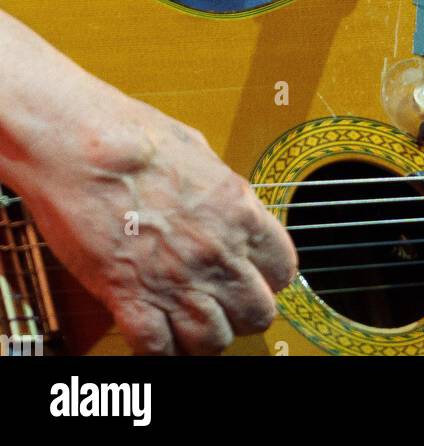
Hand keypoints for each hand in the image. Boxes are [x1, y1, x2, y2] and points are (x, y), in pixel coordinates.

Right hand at [17, 81, 296, 354]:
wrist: (79, 146)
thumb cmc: (132, 136)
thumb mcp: (198, 151)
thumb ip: (220, 189)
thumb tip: (227, 203)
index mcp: (238, 211)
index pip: (282, 269)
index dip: (269, 276)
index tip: (254, 277)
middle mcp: (216, 252)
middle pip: (257, 314)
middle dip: (242, 312)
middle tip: (223, 304)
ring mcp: (176, 280)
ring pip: (212, 341)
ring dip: (202, 335)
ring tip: (188, 321)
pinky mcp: (131, 299)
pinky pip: (158, 349)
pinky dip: (157, 348)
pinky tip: (153, 332)